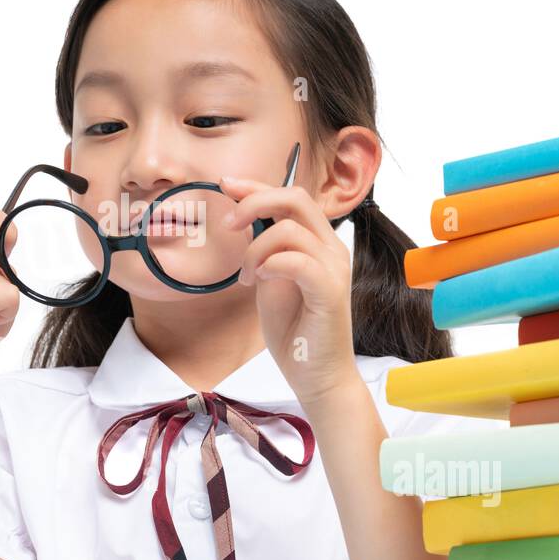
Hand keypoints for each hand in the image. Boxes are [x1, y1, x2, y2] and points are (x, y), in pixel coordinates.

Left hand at [218, 174, 360, 415]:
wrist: (317, 376)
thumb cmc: (294, 331)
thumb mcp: (271, 280)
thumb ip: (265, 251)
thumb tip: (243, 223)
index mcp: (319, 243)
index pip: (291, 197)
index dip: (256, 186)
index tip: (225, 184)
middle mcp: (331, 249)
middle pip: (296, 198)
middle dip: (254, 201)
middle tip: (227, 225)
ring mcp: (334, 268)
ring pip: (289, 229)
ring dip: (254, 249)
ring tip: (245, 277)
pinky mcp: (330, 291)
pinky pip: (297, 260)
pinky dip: (270, 264)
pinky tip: (258, 280)